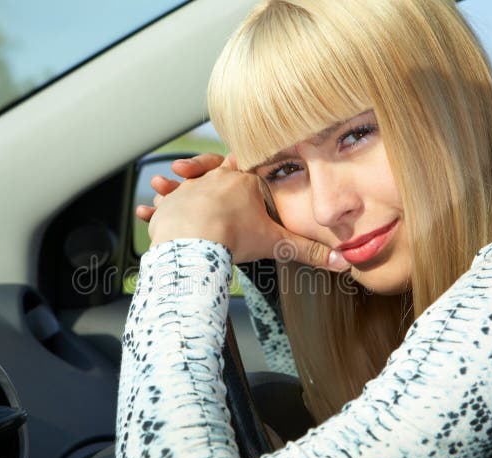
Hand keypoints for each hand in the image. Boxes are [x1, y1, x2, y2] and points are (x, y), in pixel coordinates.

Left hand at [145, 155, 348, 270]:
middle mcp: (214, 179)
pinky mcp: (170, 206)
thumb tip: (344, 263)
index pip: (249, 164)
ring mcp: (190, 191)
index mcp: (243, 182)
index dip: (248, 165)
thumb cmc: (235, 237)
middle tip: (199, 171)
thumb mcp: (276, 244)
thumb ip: (308, 251)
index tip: (243, 161)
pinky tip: (146, 210)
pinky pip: (161, 206)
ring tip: (162, 184)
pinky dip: (155, 209)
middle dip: (207, 170)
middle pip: (214, 168)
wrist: (197, 241)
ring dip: (173, 186)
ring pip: (182, 184)